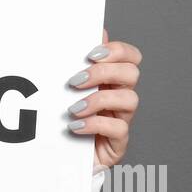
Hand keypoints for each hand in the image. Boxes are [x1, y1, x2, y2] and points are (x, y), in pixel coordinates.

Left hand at [66, 27, 139, 171]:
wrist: (60, 156)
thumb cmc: (64, 119)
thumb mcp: (65, 89)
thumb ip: (75, 64)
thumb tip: (87, 34)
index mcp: (111, 80)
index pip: (130, 56)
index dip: (116, 51)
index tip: (90, 54)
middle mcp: (120, 97)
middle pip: (132, 73)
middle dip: (103, 73)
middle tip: (75, 82)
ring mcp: (122, 119)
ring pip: (130, 100)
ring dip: (99, 99)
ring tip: (74, 108)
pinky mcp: (118, 142)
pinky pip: (119, 128)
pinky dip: (95, 124)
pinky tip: (75, 126)